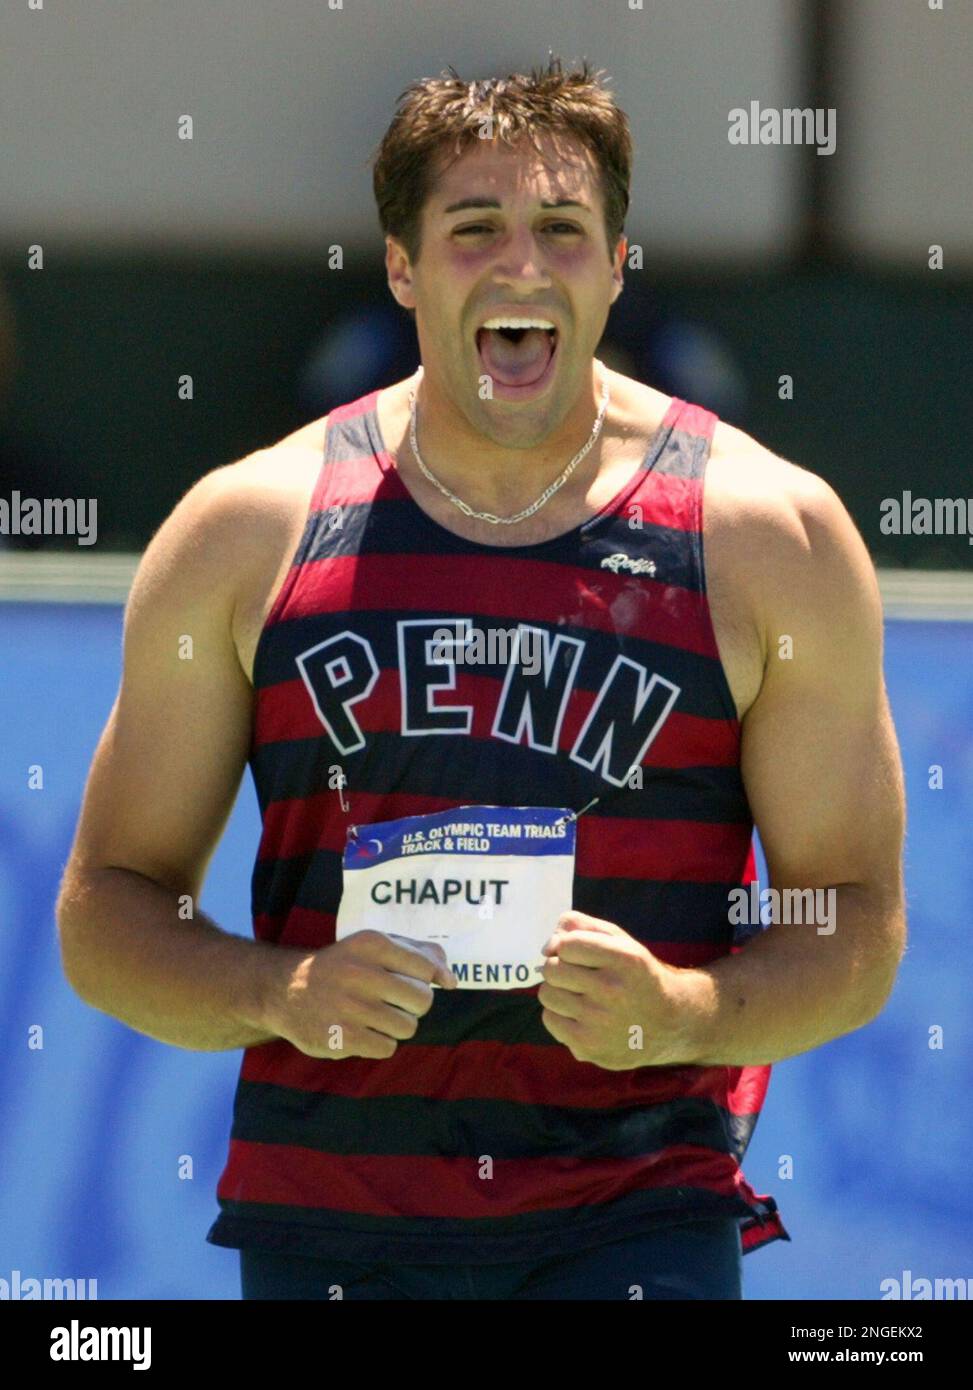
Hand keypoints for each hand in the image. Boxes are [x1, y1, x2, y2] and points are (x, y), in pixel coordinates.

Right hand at [267, 930, 457, 1059]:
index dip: (425, 980)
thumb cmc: (342, 967)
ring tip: (374, 1016)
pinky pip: (387, 1048)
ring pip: (408, 1027)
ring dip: (396, 1026)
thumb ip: (418, 954)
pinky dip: (379, 1043)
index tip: (410, 982)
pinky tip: (361, 1031)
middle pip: (423, 1000)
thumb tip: (452, 980)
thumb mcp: (373, 947)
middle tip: (390, 1002)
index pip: (426, 969)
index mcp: (371, 944)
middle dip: (412, 1005)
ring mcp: (349, 1007)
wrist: (284, 989)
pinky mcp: (341, 1037)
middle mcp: (360, 973)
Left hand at [537, 911, 697, 1068]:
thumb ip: (583, 926)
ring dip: (558, 991)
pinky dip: (559, 1015)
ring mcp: (600, 1022)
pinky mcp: (589, 1047)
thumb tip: (548, 945)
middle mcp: (613, 990)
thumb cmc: (637, 976)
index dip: (568, 947)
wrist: (670, 1025)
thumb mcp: (622, 941)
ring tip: (579, 995)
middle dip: (559, 967)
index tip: (580, 954)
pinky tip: (580, 1015)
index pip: (567, 945)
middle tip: (578, 975)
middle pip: (552, 969)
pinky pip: (550, 1020)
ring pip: (547, 994)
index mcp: (625, 959)